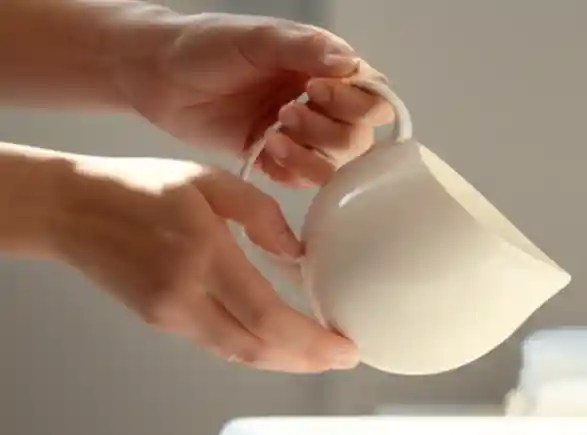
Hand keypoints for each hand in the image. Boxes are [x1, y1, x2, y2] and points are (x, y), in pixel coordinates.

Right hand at [53, 154, 358, 371]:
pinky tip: (284, 340)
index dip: (312, 343)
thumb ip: (260, 212)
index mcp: (202, 256)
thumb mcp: (206, 179)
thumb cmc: (139, 188)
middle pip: (258, 350)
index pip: (266, 317)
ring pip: (241, 355)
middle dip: (308, 361)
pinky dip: (259, 348)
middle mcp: (185, 296)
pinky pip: (222, 345)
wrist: (69, 210)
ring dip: (287, 360)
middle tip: (345, 357)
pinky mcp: (164, 322)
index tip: (347, 347)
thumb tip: (298, 253)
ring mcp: (172, 316)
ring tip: (323, 352)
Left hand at [118, 12, 392, 186]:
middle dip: (328, 132)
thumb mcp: (256, 38)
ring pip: (335, 164)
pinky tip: (264, 152)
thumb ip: (306, 48)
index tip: (315, 90)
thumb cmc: (202, 44)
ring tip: (274, 136)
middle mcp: (319, 103)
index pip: (372, 96)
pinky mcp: (274, 159)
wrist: (151, 72)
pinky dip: (291, 172)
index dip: (355, 103)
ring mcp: (298, 134)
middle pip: (358, 137)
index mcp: (324, 68)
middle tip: (287, 113)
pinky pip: (303, 180)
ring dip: (311, 156)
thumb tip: (351, 65)